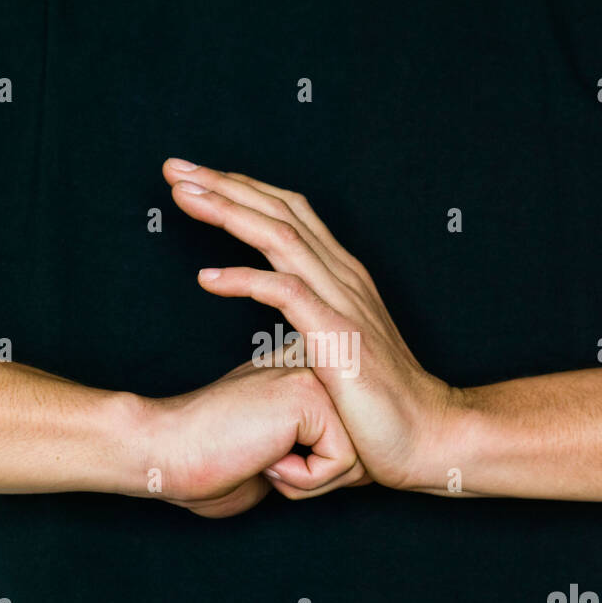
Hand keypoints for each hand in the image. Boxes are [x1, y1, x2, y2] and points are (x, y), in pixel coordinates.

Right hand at [136, 357, 368, 517]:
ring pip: (355, 460)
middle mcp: (311, 371)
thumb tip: (354, 468)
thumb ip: (311, 451)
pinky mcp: (309, 395)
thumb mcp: (274, 458)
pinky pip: (341, 462)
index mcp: (300, 378)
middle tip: (263, 462)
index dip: (315, 473)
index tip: (264, 460)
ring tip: (263, 458)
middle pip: (358, 451)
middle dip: (317, 479)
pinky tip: (265, 457)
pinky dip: (303, 479)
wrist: (164, 452)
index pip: (348, 442)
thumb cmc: (207, 464)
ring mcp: (312, 378)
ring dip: (308, 481)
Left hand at [162, 158, 458, 492]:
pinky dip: (244, 279)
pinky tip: (206, 278)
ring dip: (228, 212)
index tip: (196, 179)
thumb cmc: (379, 404)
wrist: (427, 435)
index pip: (289, 214)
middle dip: (224, 185)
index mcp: (342, 276)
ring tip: (183, 196)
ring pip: (279, 237)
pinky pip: (285, 293)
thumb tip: (269, 351)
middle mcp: (343, 277)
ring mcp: (342, 303)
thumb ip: (304, 337)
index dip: (243, 190)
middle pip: (278, 211)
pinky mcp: (338, 336)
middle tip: (175, 167)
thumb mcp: (336, 355)